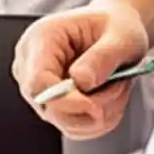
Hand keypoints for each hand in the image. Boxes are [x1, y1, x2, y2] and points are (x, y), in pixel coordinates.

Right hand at [12, 2, 148, 140]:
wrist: (115, 31)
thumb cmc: (116, 26)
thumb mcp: (122, 36)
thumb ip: (103, 57)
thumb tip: (81, 82)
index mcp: (43, 37)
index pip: (38, 82)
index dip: (65, 101)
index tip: (96, 105)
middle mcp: (32, 63)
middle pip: (48, 108)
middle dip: (90, 108)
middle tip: (119, 87)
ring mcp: (38, 87)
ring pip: (63, 122)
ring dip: (99, 115)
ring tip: (117, 87)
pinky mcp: (50, 104)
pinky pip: (72, 127)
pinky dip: (97, 121)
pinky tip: (109, 98)